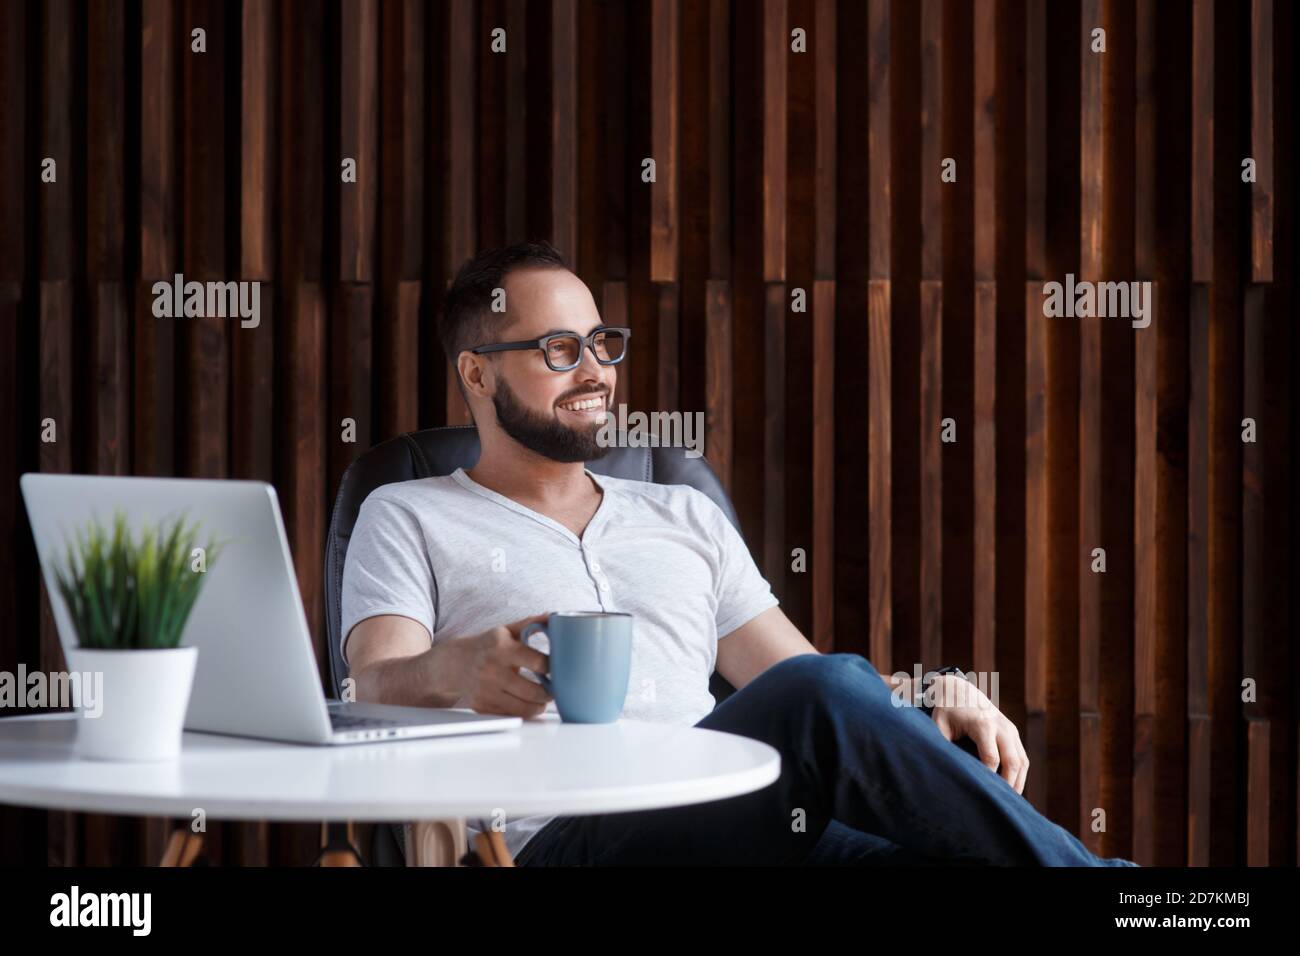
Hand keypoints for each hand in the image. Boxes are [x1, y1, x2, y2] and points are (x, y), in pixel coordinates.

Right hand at [448, 613, 554, 717]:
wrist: (455, 663)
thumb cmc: (486, 646)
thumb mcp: (506, 631)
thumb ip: (530, 624)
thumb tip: (552, 617)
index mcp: (502, 648)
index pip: (538, 662)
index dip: (553, 667)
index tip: (557, 668)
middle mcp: (493, 670)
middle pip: (534, 691)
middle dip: (549, 693)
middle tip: (553, 689)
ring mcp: (486, 690)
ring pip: (525, 708)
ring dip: (539, 705)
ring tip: (543, 699)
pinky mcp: (483, 706)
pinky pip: (512, 715)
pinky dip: (523, 712)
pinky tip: (526, 704)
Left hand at [927, 675, 1029, 793]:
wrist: (960, 690)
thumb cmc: (947, 711)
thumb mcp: (939, 725)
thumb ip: (943, 745)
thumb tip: (945, 771)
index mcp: (982, 724)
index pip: (991, 757)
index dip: (989, 777)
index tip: (982, 793)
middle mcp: (1001, 726)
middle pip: (1013, 761)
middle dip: (1008, 784)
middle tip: (1000, 804)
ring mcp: (1010, 729)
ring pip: (1022, 761)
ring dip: (1018, 782)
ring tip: (1009, 802)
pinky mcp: (1014, 733)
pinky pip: (1022, 757)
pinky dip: (1020, 774)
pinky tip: (1012, 789)